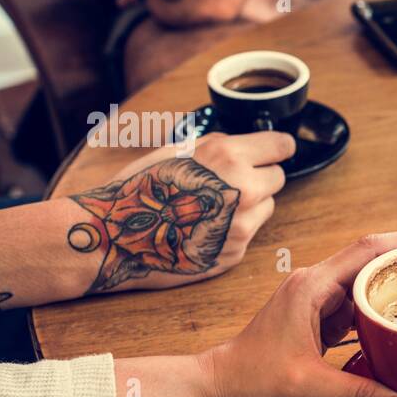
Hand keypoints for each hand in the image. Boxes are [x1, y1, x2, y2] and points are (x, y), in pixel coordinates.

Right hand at [69, 131, 293, 293]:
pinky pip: (249, 233)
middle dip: (260, 176)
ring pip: (267, 207)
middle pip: (278, 178)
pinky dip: (234, 228)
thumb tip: (248, 144)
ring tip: (210, 206)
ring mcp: (242, 226)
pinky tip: (203, 227)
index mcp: (229, 158)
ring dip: (250, 204)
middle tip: (231, 180)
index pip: (281, 146)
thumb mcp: (177, 150)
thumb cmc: (140, 188)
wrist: (115, 236)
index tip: (276, 149)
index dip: (278, 147)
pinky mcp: (236, 252)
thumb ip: (219, 145)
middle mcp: (242, 192)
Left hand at [201, 230, 396, 396]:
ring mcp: (316, 298)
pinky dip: (383, 304)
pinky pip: (358, 300)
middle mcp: (315, 284)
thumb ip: (361, 394)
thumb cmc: (252, 380)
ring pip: (367, 279)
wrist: (219, 387)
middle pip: (373, 257)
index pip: (369, 250)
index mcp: (312, 287)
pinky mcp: (318, 314)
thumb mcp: (310, 389)